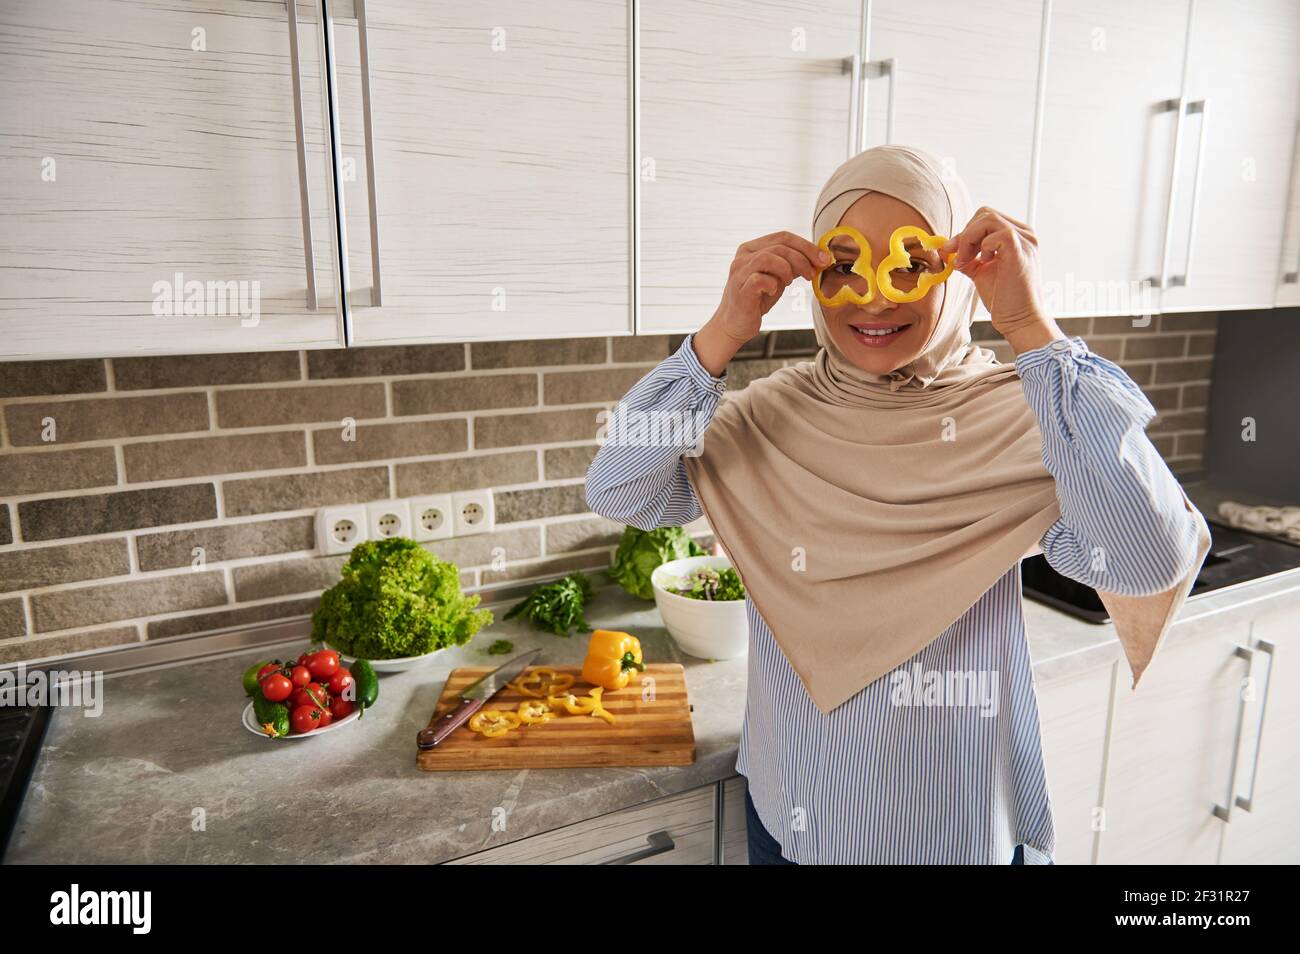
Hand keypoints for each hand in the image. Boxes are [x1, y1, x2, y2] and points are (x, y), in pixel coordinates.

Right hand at [693, 231, 830, 375]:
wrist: (735, 324)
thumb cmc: (757, 300)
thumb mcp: (778, 277)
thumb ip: (793, 265)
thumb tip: (819, 258)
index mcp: (752, 248)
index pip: (783, 237)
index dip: (807, 246)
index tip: (824, 259)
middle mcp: (743, 256)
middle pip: (779, 246)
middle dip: (803, 258)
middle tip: (813, 274)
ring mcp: (739, 272)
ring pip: (769, 257)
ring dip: (788, 270)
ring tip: (790, 283)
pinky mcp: (740, 289)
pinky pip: (759, 279)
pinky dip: (772, 284)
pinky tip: (774, 292)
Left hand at [940, 207, 1050, 338]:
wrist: (1019, 319)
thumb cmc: (1003, 298)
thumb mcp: (980, 271)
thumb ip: (966, 257)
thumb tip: (944, 248)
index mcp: (1017, 235)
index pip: (986, 218)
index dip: (965, 231)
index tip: (950, 250)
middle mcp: (1024, 234)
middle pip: (985, 214)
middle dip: (964, 234)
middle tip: (957, 257)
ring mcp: (1024, 241)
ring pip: (988, 219)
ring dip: (968, 239)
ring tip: (966, 261)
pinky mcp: (1020, 251)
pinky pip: (997, 234)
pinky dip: (981, 247)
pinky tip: (982, 263)